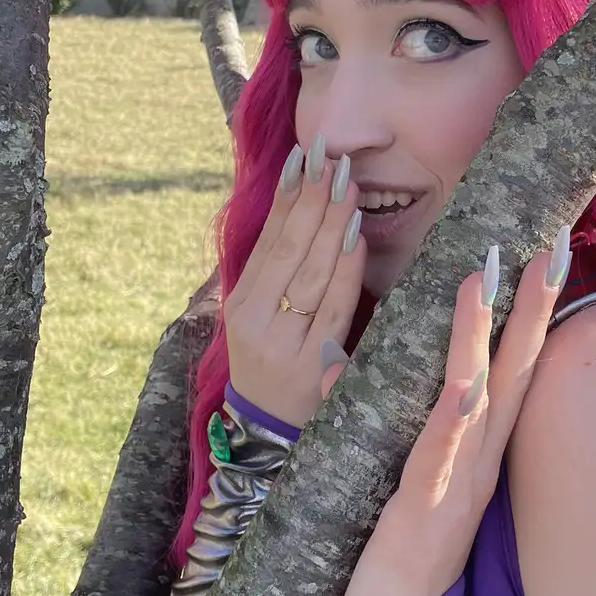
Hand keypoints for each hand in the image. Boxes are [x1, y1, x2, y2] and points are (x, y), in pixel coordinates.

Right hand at [223, 135, 366, 427]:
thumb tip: (300, 206)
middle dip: (312, 201)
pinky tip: (355, 237)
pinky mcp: (311, 364)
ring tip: (345, 185)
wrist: (270, 436)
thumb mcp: (261, 320)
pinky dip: (345, 269)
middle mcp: (254, 321)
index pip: (267, 241)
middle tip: (331, 160)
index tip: (303, 158)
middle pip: (288, 250)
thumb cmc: (274, 365)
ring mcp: (283, 343)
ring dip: (330, 224)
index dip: (286, 197)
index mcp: (240, 306)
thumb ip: (277, 272)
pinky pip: (333, 307)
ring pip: (310, 273)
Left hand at [329, 233, 568, 595]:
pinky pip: (441, 455)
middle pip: (515, 369)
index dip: (533, 310)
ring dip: (487, 335)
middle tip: (554, 244)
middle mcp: (480, 455)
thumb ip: (391, 414)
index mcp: (477, 444)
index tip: (551, 252)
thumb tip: (356, 356)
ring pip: (479, 396)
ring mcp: (457, 481)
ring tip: (490, 276)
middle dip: (534, 305)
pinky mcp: (423, 507)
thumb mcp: (403, 468)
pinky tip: (465, 385)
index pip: (513, 366)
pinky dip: (455, 418)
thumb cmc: (396, 544)